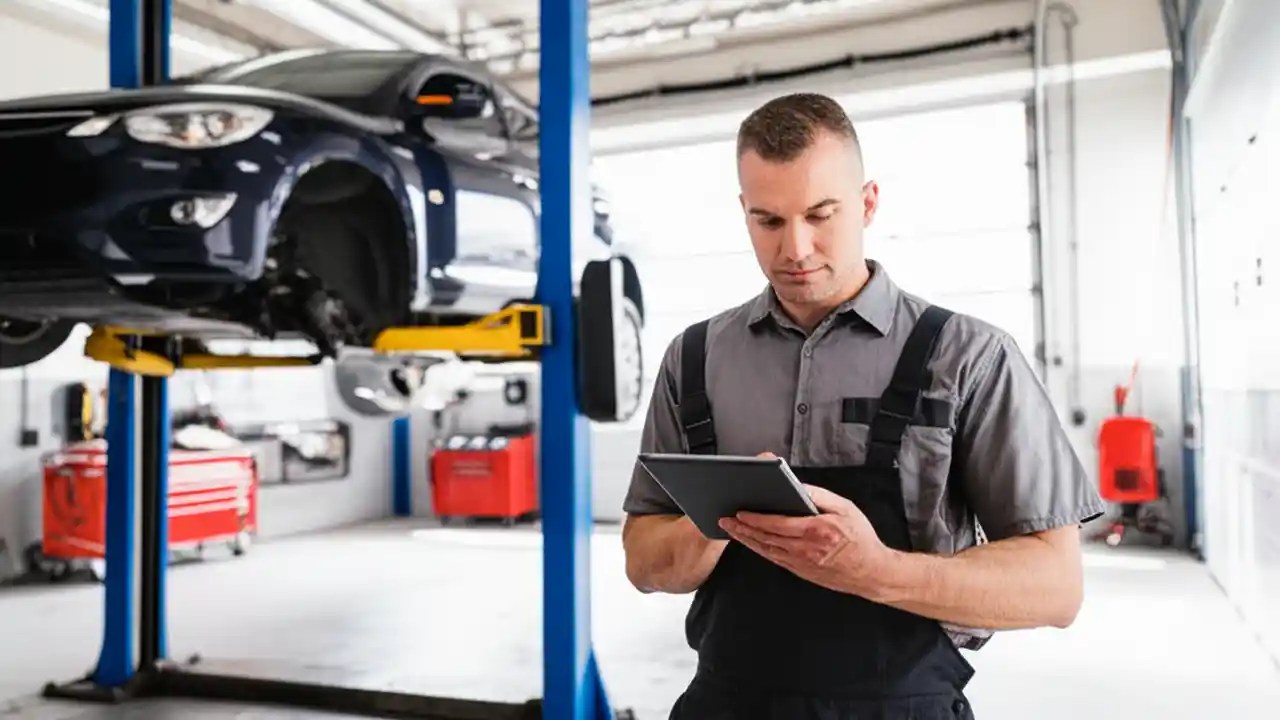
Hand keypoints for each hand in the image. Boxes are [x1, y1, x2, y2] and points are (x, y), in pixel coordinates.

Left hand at [719, 482, 891, 597]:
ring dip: (746, 540)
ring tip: (731, 530)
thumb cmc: (860, 538)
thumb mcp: (845, 508)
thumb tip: (796, 487)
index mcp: (815, 530)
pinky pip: (774, 559)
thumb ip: (818, 496)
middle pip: (766, 538)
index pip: (777, 524)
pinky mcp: (800, 571)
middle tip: (724, 520)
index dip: (755, 519)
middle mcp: (805, 549)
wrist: (871, 572)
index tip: (740, 512)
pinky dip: (759, 550)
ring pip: (766, 550)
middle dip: (742, 529)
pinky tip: (751, 542)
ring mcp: (801, 563)